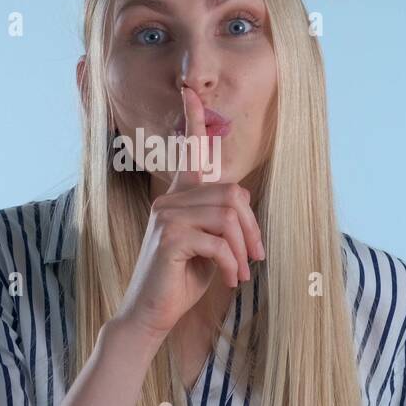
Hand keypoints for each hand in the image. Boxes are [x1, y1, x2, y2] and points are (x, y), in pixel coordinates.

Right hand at [112, 85, 265, 344]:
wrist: (151, 315)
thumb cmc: (180, 281)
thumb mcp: (209, 247)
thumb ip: (222, 221)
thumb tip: (243, 201)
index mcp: (177, 199)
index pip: (187, 153)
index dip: (192, 121)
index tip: (190, 91)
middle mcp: (169, 201)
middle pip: (231, 193)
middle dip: (251, 228)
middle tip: (255, 258)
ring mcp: (166, 216)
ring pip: (228, 215)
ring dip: (242, 248)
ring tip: (241, 272)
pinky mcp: (169, 237)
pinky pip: (218, 241)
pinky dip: (232, 262)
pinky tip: (230, 279)